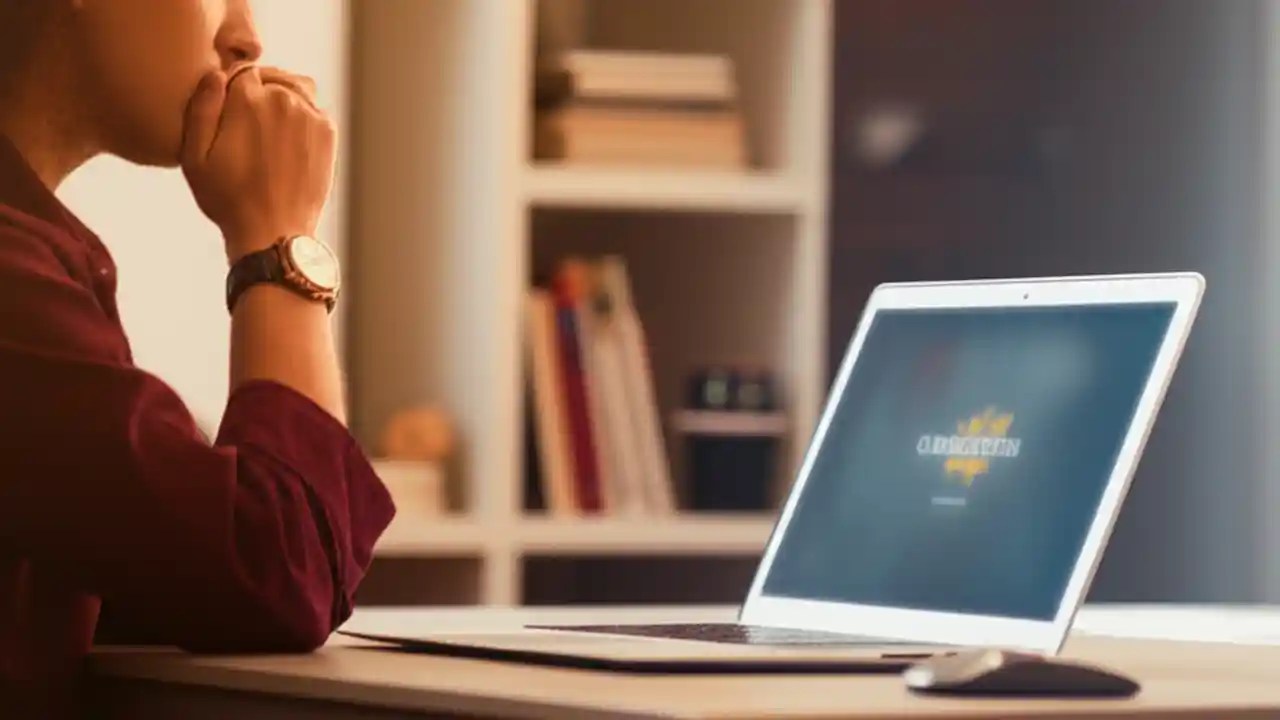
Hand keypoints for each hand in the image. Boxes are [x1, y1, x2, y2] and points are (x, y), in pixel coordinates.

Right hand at [181, 66, 336, 261]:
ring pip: (295, 89)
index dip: (233, 88)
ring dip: (283, 100)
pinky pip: (314, 109)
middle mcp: (283, 99)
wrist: (273, 232)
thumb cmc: (228, 199)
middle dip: (259, 92)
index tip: (229, 110)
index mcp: (247, 98)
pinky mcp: (328, 133)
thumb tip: (215, 74)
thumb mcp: (193, 156)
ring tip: (270, 129)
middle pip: (270, 77)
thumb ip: (201, 107)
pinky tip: (289, 142)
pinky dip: (304, 116)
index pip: (241, 71)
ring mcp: (310, 115)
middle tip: (249, 125)